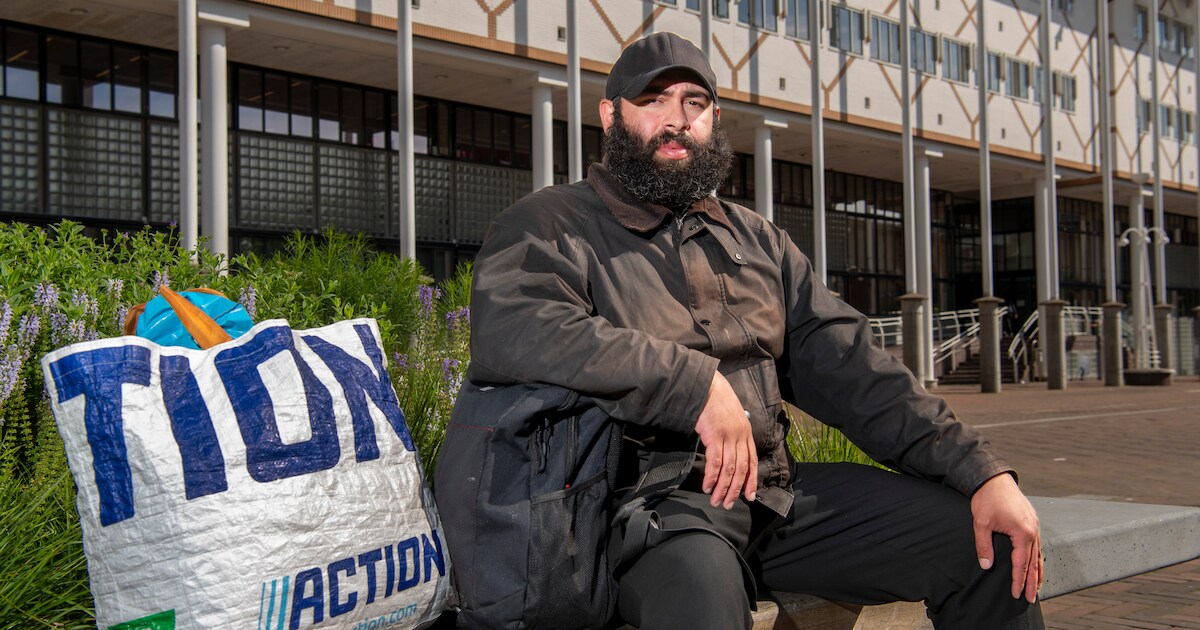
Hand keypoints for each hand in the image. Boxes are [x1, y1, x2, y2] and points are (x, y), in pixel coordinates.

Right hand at [694, 371, 756, 509]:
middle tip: (728, 504)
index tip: (749, 496)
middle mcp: (740, 436)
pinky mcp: (714, 435)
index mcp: (746, 433)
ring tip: (717, 500)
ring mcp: (728, 436)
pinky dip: (712, 477)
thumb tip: (730, 453)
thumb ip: (734, 435)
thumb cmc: (716, 402)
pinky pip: (715, 462)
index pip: (752, 462)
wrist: (707, 387)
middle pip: (741, 469)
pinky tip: (708, 486)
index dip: (751, 481)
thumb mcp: (731, 418)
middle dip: (735, 490)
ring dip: (723, 488)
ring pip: (729, 469)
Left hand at [970, 473, 1042, 602]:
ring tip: (1037, 588)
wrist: (994, 479)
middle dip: (1032, 582)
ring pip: (1039, 555)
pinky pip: (1037, 545)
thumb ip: (983, 545)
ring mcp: (1035, 525)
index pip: (1021, 563)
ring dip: (1037, 573)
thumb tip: (986, 565)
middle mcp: (1033, 530)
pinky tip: (1036, 566)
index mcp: (1022, 532)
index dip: (1018, 580)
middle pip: (1034, 562)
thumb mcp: (981, 523)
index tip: (1015, 594)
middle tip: (1030, 599)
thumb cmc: (987, 498)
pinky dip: (1037, 558)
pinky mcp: (1032, 521)